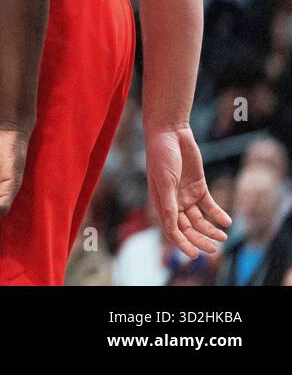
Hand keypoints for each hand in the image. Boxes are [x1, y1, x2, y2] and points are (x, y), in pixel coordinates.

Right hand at [146, 126, 230, 257]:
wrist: (170, 132)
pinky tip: (226, 222)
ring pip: (200, 220)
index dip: (182, 243)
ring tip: (223, 237)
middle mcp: (173, 202)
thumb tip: (172, 227)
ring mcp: (186, 195)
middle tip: (213, 249)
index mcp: (161, 203)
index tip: (194, 254)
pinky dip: (218, 215)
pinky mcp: (198, 187)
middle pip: (187, 228)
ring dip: (210, 230)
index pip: (171, 229)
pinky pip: (209, 206)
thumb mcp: (164, 180)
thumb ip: (168, 203)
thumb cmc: (161, 155)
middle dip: (199, 240)